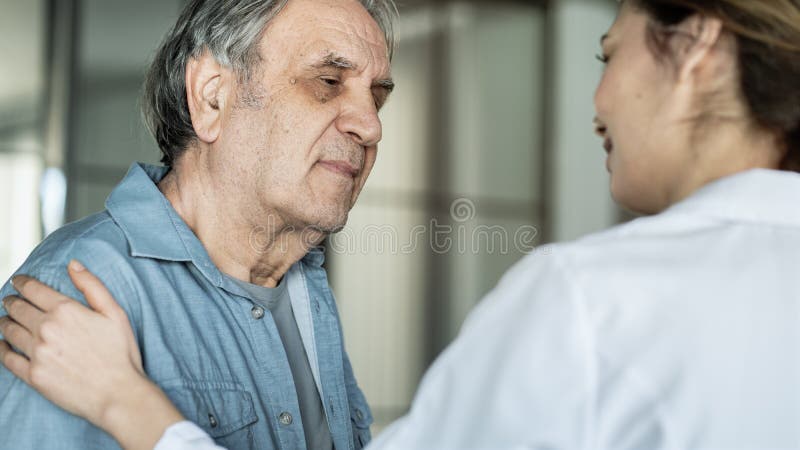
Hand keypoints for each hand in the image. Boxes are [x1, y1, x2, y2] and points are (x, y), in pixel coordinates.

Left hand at [0, 260, 183, 449]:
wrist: (117, 393)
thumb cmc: (120, 353)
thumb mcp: (115, 313)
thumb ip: (92, 285)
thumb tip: (73, 264)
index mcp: (66, 311)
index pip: (34, 290)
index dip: (23, 283)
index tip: (18, 281)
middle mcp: (46, 329)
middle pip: (17, 309)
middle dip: (12, 301)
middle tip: (10, 300)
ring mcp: (37, 353)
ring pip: (9, 331)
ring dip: (5, 322)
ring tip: (5, 320)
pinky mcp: (32, 375)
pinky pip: (7, 358)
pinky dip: (1, 348)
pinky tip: (3, 344)